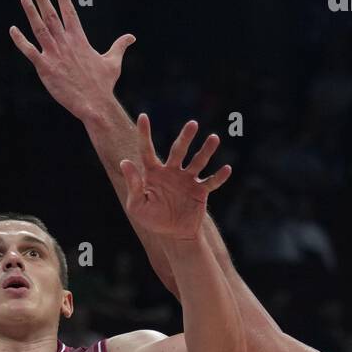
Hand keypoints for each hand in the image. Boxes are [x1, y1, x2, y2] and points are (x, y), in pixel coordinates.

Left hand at [9, 0, 134, 120]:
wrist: (95, 104)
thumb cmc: (103, 85)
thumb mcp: (113, 62)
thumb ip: (119, 46)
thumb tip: (131, 37)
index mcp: (80, 40)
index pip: (70, 12)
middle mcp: (66, 43)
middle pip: (51, 15)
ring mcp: (54, 55)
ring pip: (39, 28)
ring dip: (31, 12)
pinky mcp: (45, 68)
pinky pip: (30, 51)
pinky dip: (20, 40)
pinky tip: (13, 30)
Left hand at [120, 114, 230, 240]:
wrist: (174, 235)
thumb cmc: (153, 220)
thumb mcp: (137, 206)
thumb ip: (133, 185)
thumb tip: (125, 162)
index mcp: (154, 173)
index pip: (147, 151)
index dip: (144, 134)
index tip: (143, 117)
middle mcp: (172, 172)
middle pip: (178, 150)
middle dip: (186, 137)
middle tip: (192, 124)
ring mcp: (188, 180)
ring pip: (198, 161)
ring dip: (206, 150)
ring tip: (214, 138)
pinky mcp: (200, 191)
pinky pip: (211, 182)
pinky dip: (219, 177)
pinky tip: (226, 169)